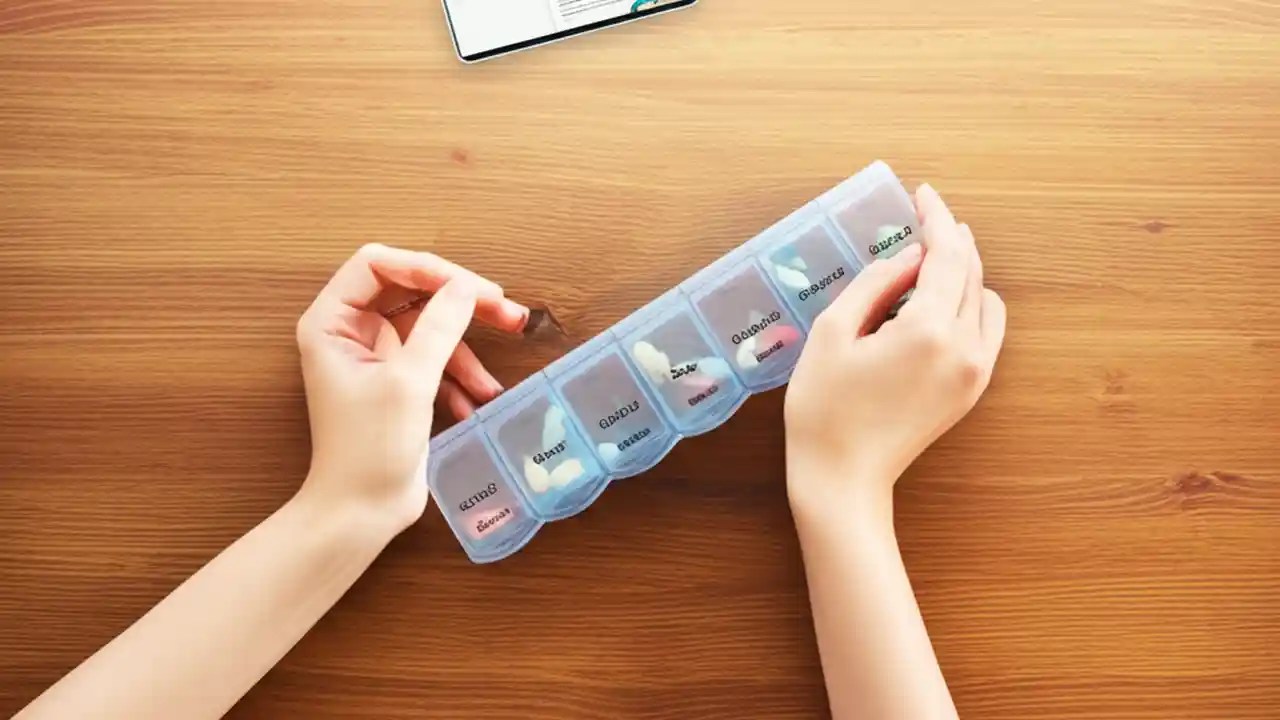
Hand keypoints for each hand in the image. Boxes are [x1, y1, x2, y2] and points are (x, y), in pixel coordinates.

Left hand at [295, 244, 528, 533]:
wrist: (360, 513)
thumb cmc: (367, 451)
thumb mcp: (409, 383)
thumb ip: (439, 328)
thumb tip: (467, 287)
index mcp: (332, 322)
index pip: (379, 265)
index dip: (427, 269)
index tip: (471, 288)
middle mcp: (350, 332)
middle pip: (412, 291)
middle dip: (460, 300)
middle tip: (506, 309)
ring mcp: (376, 356)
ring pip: (431, 326)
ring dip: (469, 343)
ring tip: (507, 351)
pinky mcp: (398, 382)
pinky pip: (436, 359)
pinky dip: (461, 375)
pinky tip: (479, 399)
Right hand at [785, 185, 1006, 514]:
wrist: (842, 478)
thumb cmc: (823, 407)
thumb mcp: (833, 332)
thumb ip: (876, 283)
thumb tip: (911, 253)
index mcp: (927, 330)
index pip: (946, 255)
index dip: (935, 217)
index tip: (922, 194)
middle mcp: (963, 348)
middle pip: (971, 272)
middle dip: (949, 239)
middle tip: (925, 217)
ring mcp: (974, 371)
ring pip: (984, 298)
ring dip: (962, 270)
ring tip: (929, 260)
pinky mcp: (972, 389)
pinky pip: (986, 329)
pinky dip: (971, 303)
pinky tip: (941, 300)